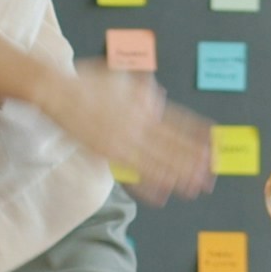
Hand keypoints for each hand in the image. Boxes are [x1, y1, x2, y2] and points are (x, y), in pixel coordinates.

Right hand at [40, 67, 215, 202]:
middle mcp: (138, 124)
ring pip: (157, 162)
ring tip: (194, 187)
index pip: (177, 121)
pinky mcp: (108, 155)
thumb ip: (143, 89)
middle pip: (172, 146)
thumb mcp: (121, 77)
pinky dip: (148, 185)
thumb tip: (159, 95)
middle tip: (210, 172)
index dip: (196, 133)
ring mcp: (124, 141)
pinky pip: (133, 173)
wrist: (58, 92)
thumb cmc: (86, 82)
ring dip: (178, 176)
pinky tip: (162, 194)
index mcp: (143, 106)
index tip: (213, 140)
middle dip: (193, 160)